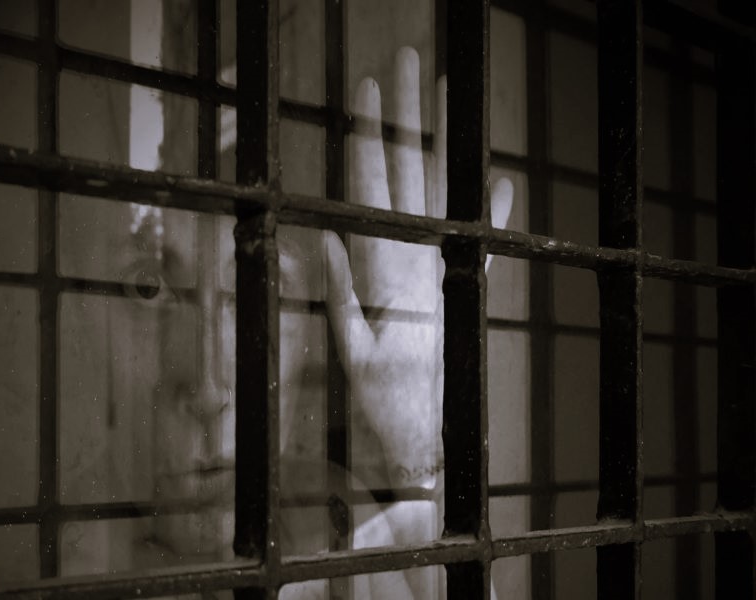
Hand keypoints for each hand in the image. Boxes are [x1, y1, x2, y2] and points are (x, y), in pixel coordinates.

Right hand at [324, 47, 513, 488]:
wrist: (423, 435)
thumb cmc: (377, 398)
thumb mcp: (347, 347)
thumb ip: (339, 289)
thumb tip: (327, 235)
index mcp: (388, 267)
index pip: (373, 186)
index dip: (368, 136)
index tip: (364, 91)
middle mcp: (422, 257)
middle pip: (410, 170)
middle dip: (405, 114)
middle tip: (404, 64)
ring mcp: (446, 268)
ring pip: (445, 191)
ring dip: (445, 142)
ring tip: (446, 96)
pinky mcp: (463, 286)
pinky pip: (481, 240)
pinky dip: (490, 210)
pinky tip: (499, 179)